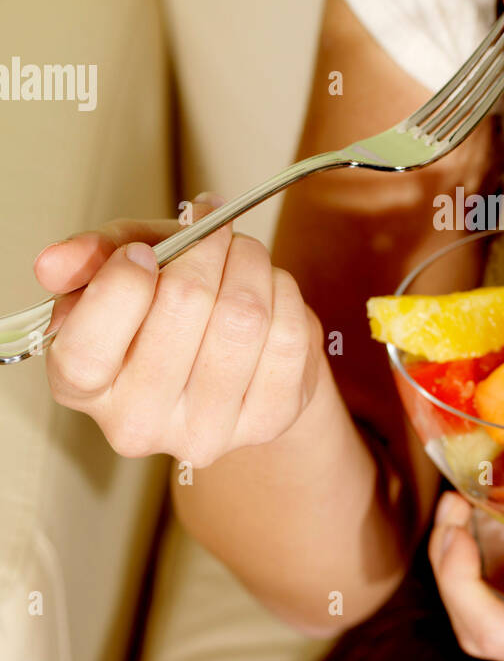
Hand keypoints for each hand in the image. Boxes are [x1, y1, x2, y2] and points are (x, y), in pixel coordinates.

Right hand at [34, 192, 325, 466]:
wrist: (232, 367)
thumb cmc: (165, 313)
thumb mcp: (118, 274)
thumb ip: (89, 257)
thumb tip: (55, 262)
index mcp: (85, 387)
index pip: (89, 343)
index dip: (123, 281)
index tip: (144, 252)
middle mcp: (139, 422)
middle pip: (183, 305)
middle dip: (204, 246)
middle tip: (212, 231)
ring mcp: (207, 429)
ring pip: (243, 315)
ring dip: (250, 262)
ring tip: (242, 254)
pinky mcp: (270, 420)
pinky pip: (290, 334)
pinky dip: (283, 292)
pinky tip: (269, 291)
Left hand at [429, 431, 503, 660]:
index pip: (498, 637)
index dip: (456, 584)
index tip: (455, 517)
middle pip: (490, 636)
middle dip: (454, 575)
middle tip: (453, 505)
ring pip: (502, 624)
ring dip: (471, 570)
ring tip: (467, 504)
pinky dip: (498, 569)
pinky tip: (496, 519)